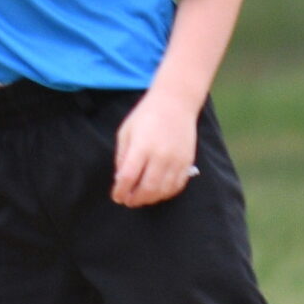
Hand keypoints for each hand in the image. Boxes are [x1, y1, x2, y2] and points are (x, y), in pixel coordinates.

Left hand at [111, 90, 200, 207]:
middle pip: (147, 188)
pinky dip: (166, 193)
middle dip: (135, 199)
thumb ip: (122, 156)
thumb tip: (120, 179)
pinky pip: (177, 185)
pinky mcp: (187, 162)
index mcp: (141, 146)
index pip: (128, 177)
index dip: (120, 191)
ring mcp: (176, 160)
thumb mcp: (126, 131)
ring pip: (163, 191)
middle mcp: (160, 155)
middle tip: (128, 201)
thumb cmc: (146, 115)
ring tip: (141, 198)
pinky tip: (158, 192)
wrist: (175, 102)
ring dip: (150, 199)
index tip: (116, 196)